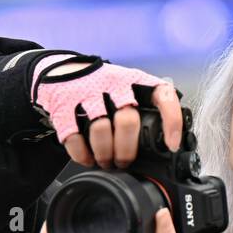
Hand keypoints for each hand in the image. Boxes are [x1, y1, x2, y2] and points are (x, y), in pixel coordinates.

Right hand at [33, 56, 182, 168]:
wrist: (62, 70)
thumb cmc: (102, 87)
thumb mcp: (127, 89)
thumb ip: (143, 110)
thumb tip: (165, 145)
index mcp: (135, 80)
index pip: (162, 94)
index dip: (170, 121)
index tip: (171, 145)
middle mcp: (113, 83)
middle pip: (128, 121)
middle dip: (127, 151)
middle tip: (124, 162)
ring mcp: (87, 92)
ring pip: (101, 129)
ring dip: (104, 153)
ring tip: (105, 162)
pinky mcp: (64, 103)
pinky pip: (73, 135)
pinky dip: (81, 153)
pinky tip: (86, 158)